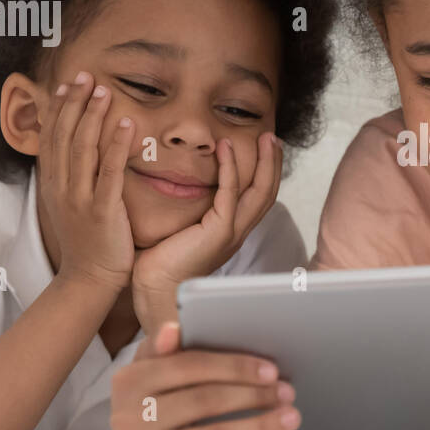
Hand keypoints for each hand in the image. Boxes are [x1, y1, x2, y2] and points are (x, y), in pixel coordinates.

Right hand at [38, 72, 135, 290]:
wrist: (89, 278)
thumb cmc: (86, 240)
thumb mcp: (69, 203)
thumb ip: (70, 176)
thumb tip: (74, 148)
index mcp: (54, 184)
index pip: (53, 137)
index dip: (60, 108)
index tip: (68, 84)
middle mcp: (62, 187)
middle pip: (65, 135)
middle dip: (75, 103)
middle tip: (87, 76)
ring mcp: (80, 198)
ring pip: (83, 148)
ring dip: (94, 116)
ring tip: (105, 90)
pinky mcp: (103, 210)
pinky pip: (110, 172)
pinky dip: (118, 145)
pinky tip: (127, 124)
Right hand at [109, 322, 300, 429]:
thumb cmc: (151, 403)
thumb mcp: (149, 371)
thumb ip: (164, 348)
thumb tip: (173, 330)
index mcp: (131, 381)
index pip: (190, 366)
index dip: (235, 367)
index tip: (271, 371)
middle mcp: (133, 419)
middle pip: (205, 402)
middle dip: (253, 396)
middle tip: (287, 393)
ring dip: (258, 428)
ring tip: (289, 419)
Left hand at [132, 133, 282, 334]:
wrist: (155, 290)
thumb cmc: (159, 264)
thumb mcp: (180, 230)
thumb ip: (189, 212)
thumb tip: (178, 187)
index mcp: (231, 233)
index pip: (258, 199)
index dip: (266, 174)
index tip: (266, 151)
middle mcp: (237, 233)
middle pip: (268, 193)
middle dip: (274, 164)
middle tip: (274, 138)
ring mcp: (231, 233)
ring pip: (260, 192)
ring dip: (265, 162)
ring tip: (265, 139)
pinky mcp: (219, 231)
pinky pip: (230, 193)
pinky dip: (230, 168)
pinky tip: (225, 148)